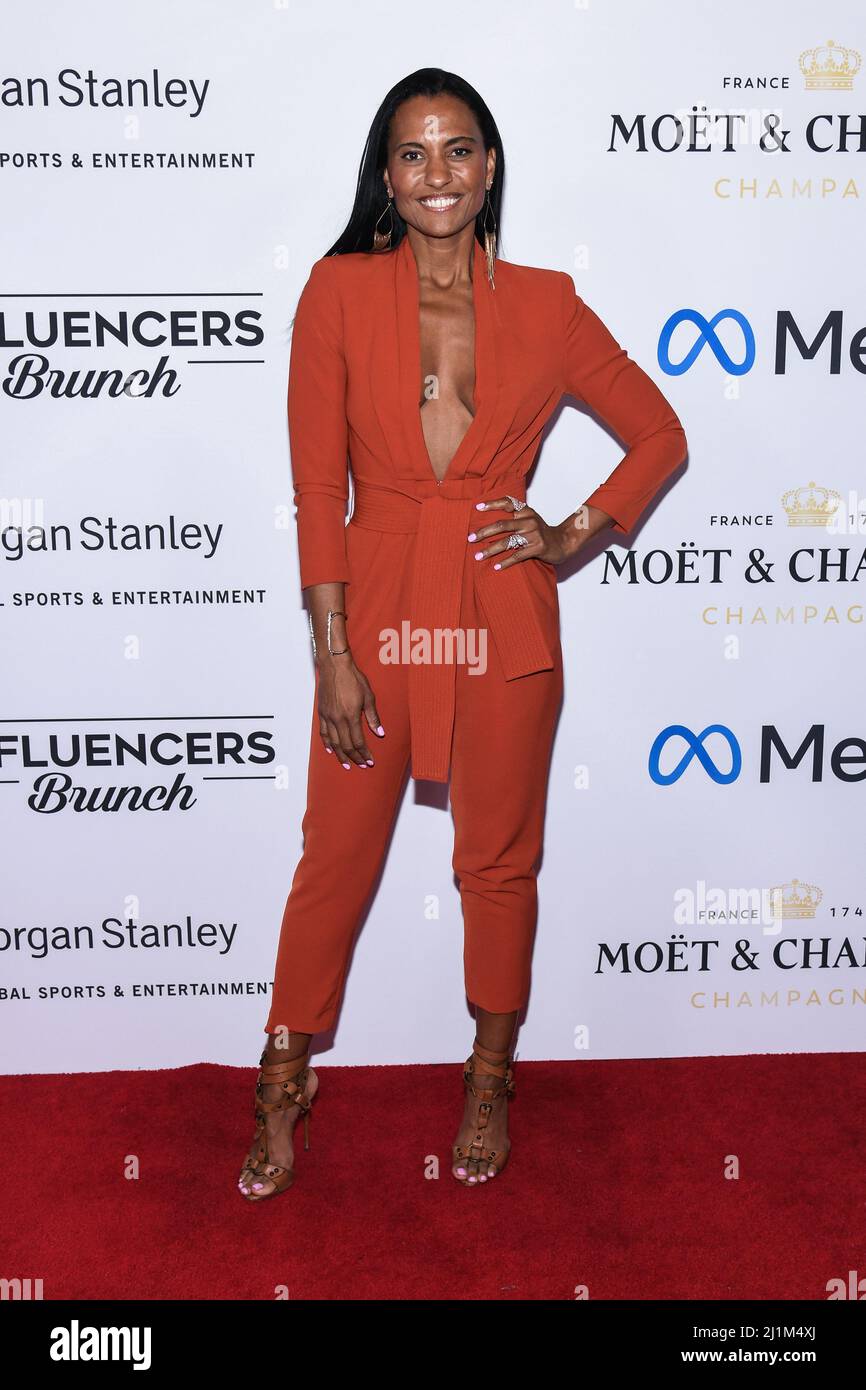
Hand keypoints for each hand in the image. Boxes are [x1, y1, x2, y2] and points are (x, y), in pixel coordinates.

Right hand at [316, 654, 383, 768]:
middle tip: (362, 765)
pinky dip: (327, 743)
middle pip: (346, 745)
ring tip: (347, 764)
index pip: (358, 742)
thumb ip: (373, 717)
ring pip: (334, 742)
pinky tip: (330, 750)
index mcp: (351, 716)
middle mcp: (338, 719)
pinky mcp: (322, 713)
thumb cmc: (353, 678)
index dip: (364, 754)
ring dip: (341, 755)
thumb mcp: (368, 696)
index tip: (370, 761)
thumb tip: (380, 733)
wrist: (335, 666)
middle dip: (355, 758)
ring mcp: (328, 717)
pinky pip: (323, 733)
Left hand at [468, 498, 571, 569]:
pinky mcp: (537, 548)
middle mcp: (529, 521)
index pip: (507, 503)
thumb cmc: (540, 532)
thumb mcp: (529, 518)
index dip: (492, 504)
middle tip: (470, 538)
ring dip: (490, 550)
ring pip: (507, 542)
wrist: (562, 542)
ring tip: (478, 556)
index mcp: (526, 511)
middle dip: (484, 532)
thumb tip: (488, 521)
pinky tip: (496, 566)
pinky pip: (517, 556)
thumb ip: (514, 516)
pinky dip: (506, 562)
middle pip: (502, 525)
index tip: (477, 508)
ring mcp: (534, 534)